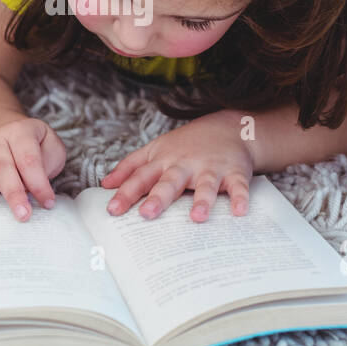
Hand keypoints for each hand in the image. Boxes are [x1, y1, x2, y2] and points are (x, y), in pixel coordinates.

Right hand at [0, 117, 65, 220]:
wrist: (12, 133)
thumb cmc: (36, 147)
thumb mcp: (51, 148)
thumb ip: (48, 163)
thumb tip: (40, 190)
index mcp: (19, 133)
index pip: (29, 159)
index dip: (40, 182)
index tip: (49, 202)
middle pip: (2, 165)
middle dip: (13, 191)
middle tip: (23, 214)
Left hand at [101, 114, 254, 221]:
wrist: (227, 127)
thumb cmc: (185, 145)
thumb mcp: (155, 150)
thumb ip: (130, 167)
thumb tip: (105, 184)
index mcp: (163, 161)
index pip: (141, 177)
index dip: (126, 193)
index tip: (112, 210)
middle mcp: (185, 165)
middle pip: (170, 181)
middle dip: (159, 197)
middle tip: (147, 214)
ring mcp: (210, 168)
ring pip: (205, 184)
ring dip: (202, 200)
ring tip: (197, 218)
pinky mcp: (234, 172)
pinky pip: (238, 186)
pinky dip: (240, 198)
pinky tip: (240, 212)